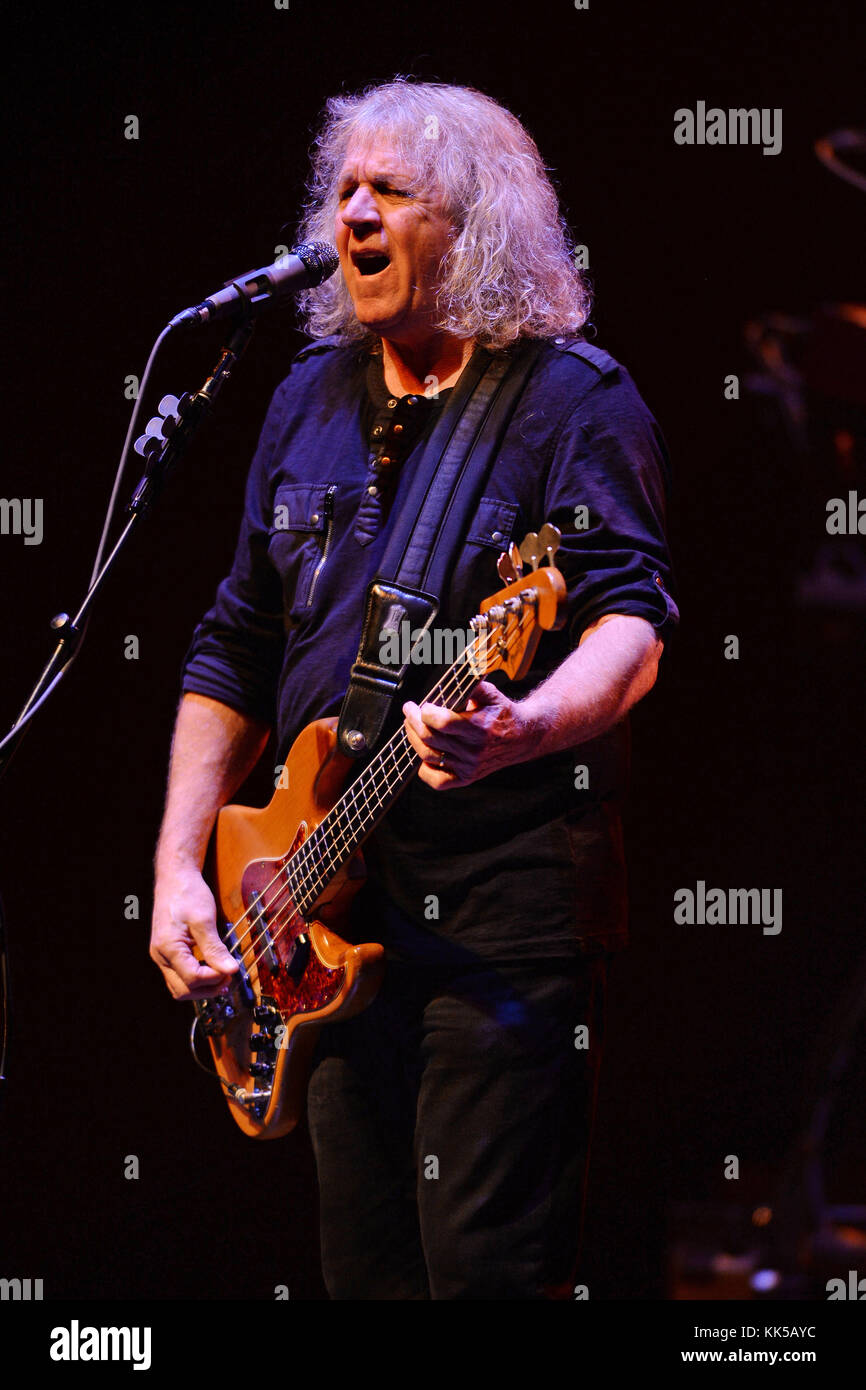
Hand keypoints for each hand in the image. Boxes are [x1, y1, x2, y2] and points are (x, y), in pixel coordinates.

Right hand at [150, 866, 238, 1000]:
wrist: (175, 878)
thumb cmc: (187, 893)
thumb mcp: (204, 919)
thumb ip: (215, 948)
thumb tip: (230, 970)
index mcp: (168, 947)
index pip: (192, 978)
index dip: (214, 978)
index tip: (232, 969)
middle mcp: (160, 956)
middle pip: (183, 990)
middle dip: (208, 988)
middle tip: (229, 976)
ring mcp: (161, 956)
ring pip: (179, 987)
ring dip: (201, 987)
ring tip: (222, 975)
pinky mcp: (166, 953)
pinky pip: (179, 976)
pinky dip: (195, 978)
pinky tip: (210, 969)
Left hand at [402, 680, 533, 788]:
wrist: (522, 737)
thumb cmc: (502, 713)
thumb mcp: (491, 693)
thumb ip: (471, 684)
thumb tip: (453, 674)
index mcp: (480, 727)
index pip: (443, 722)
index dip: (426, 712)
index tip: (422, 705)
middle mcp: (474, 750)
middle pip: (430, 738)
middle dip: (413, 721)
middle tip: (409, 710)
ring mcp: (469, 767)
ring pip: (428, 755)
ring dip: (413, 738)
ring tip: (411, 726)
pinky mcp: (466, 778)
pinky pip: (436, 780)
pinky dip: (423, 768)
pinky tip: (424, 753)